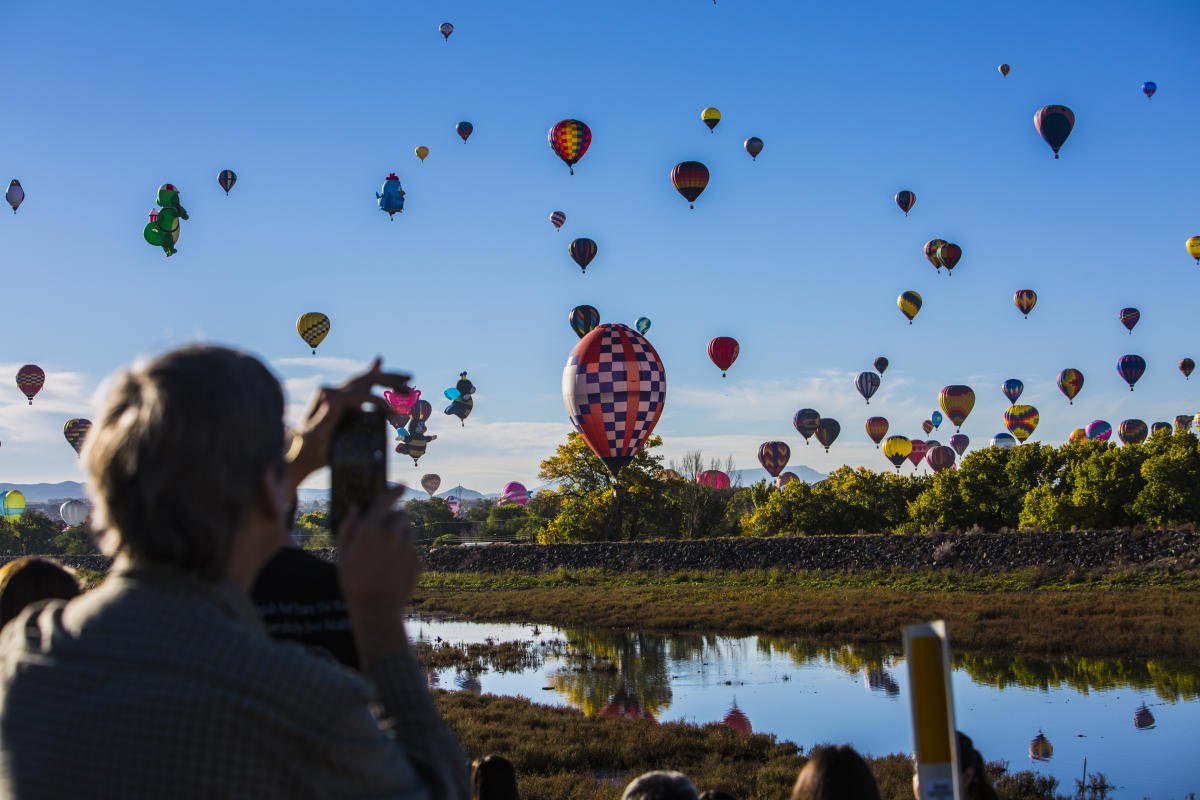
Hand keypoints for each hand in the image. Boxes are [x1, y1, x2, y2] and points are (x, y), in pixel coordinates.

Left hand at [286, 357, 410, 492]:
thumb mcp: (315, 436)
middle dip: (391, 380)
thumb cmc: (306, 449)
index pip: (362, 394)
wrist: (299, 455)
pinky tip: (378, 361)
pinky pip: (360, 386)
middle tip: (411, 383)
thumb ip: (324, 418)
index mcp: (329, 396)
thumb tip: (334, 397)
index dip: (382, 403)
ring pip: (366, 380)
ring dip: (387, 378)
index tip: (395, 416)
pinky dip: (372, 374)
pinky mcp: (341, 402)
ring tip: (408, 378)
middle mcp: (333, 391)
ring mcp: (338, 395)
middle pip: (367, 380)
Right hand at [338, 486, 418, 664]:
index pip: (386, 500)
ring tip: (386, 555)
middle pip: (401, 514)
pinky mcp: (417, 558)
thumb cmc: (354, 580)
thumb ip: (349, 528)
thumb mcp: (343, 554)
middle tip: (385, 532)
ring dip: (401, 536)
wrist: (376, 607)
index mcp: (370, 529)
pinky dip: (405, 552)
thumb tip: (355, 508)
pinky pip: (412, 548)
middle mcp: (391, 533)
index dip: (393, 491)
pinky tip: (393, 568)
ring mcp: (406, 546)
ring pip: (408, 531)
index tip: (399, 486)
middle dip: (395, 519)